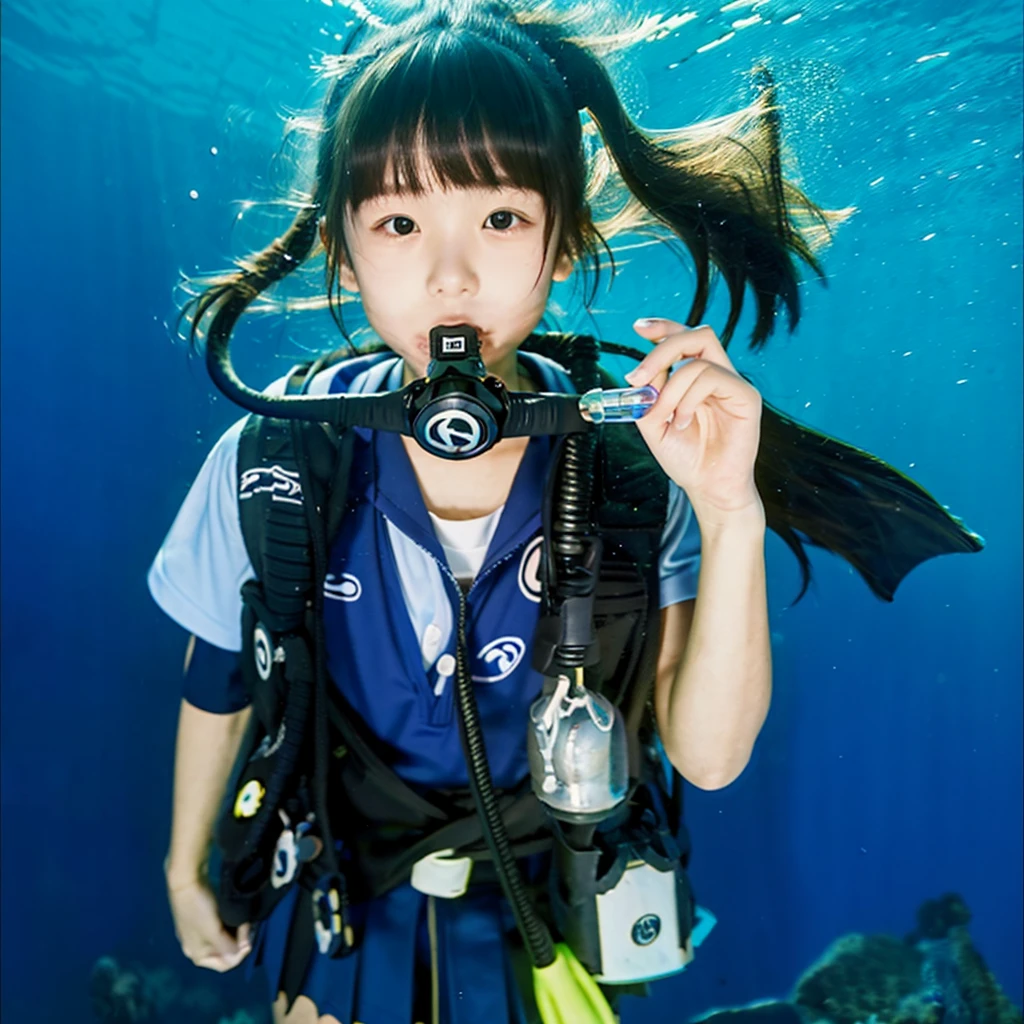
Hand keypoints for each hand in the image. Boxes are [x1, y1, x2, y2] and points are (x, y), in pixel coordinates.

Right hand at [167, 878, 251, 971]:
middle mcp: (198, 946)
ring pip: (225, 938)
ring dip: (238, 932)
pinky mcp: (204, 919)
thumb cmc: (198, 909)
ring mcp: (200, 932)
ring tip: (246, 921)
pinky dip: (232, 924)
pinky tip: (239, 916)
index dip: (240, 955)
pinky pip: (222, 927)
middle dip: (240, 941)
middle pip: (225, 952)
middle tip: (249, 927)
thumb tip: (241, 951)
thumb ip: (227, 946)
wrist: (186, 881)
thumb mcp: (213, 931)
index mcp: (198, 955)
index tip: (250, 940)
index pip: (224, 965)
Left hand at [627, 318, 762, 521]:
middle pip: (696, 335)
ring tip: (666, 417)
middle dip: (662, 349)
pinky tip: (683, 422)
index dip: (664, 328)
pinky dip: (688, 399)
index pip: (684, 340)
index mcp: (696, 379)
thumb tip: (640, 374)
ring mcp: (733, 385)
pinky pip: (712, 378)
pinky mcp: (746, 396)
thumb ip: (647, 396)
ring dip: (671, 389)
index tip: (639, 328)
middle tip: (638, 376)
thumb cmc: (686, 458)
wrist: (708, 487)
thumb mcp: (653, 424)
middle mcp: (717, 375)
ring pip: (697, 362)